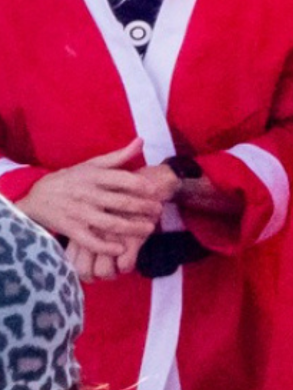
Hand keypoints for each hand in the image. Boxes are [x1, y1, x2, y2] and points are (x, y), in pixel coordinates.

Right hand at [18, 141, 169, 256]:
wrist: (35, 197)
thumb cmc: (70, 179)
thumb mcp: (91, 165)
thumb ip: (118, 156)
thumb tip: (141, 141)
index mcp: (93, 176)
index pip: (122, 179)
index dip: (142, 185)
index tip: (156, 191)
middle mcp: (87, 194)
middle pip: (121, 202)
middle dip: (144, 207)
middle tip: (159, 210)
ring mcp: (79, 213)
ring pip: (110, 223)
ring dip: (132, 228)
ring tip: (149, 228)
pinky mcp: (71, 230)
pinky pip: (90, 241)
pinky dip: (106, 247)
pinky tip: (121, 248)